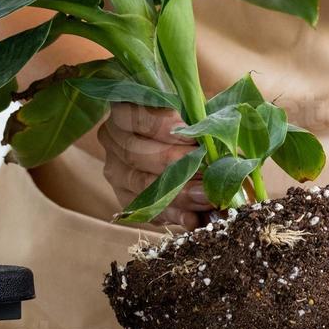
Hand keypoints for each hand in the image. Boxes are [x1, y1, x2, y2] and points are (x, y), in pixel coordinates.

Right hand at [97, 103, 210, 228]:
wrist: (179, 140)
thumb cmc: (188, 118)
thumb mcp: (192, 110)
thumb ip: (199, 121)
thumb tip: (215, 139)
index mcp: (124, 110)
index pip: (138, 118)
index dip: (166, 128)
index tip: (195, 137)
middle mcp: (113, 140)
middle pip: (139, 155)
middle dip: (178, 166)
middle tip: (209, 172)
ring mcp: (116, 171)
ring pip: (143, 185)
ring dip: (179, 194)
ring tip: (207, 198)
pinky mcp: (125, 197)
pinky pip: (145, 210)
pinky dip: (173, 215)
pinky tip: (194, 219)